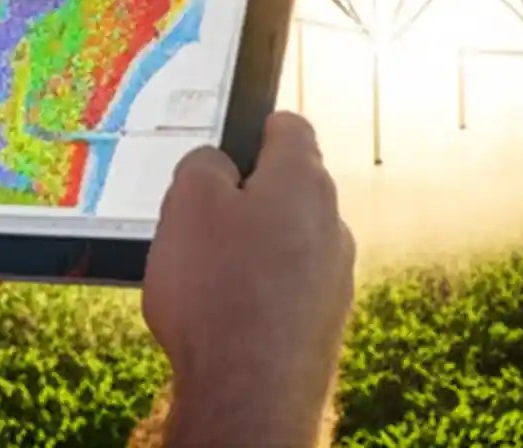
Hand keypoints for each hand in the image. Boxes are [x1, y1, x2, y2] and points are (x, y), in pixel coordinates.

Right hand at [142, 111, 354, 446]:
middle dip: (243, 198)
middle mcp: (332, 221)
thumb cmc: (219, 293)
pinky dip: (258, 293)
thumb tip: (217, 164)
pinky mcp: (324, 320)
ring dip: (251, 250)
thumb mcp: (187, 204)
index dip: (251, 130)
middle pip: (286, 188)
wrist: (251, 395)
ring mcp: (334, 274)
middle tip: (197, 223)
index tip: (225, 148)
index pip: (289, 127)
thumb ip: (203, 166)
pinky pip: (287, 288)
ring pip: (286, 241)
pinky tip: (226, 317)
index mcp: (304, 179)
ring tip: (206, 281)